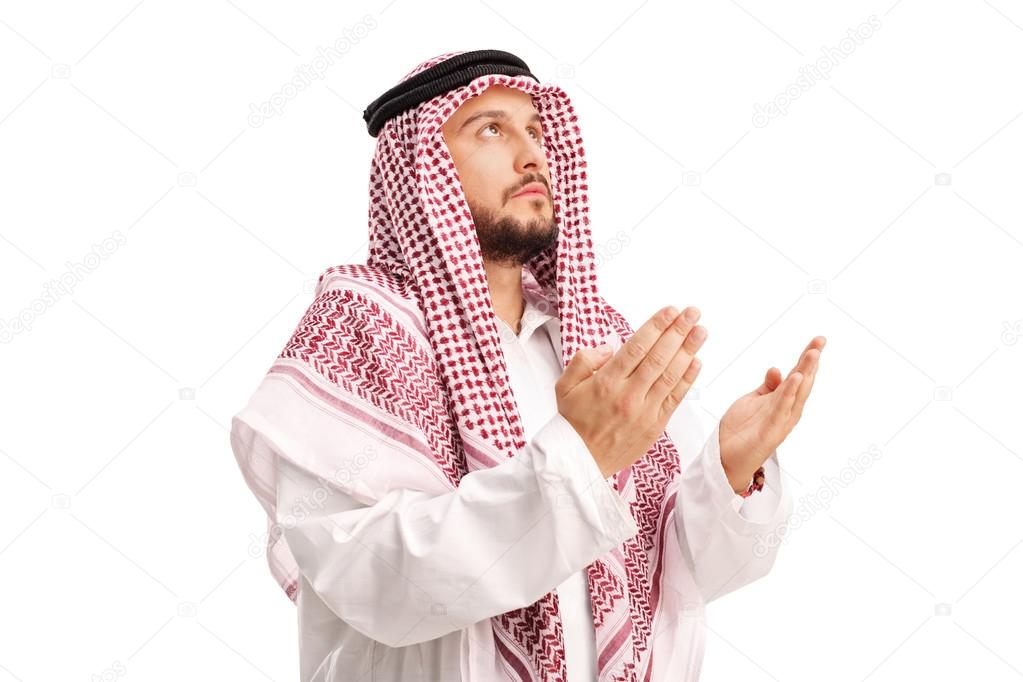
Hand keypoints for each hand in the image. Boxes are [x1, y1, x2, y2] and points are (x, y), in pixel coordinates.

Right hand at [557, 305, 706, 477]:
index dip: (656, 326)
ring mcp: (644, 411)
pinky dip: (687, 379)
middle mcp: (628, 395)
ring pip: (671, 375)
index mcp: (606, 382)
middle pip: (659, 356)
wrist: (580, 462)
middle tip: (692, 313)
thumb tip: (608, 347)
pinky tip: (696, 361)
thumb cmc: (573, 422)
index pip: (637, 347)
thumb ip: (583, 360)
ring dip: (689, 350)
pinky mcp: (655, 425)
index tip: (670, 311)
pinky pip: (675, 398)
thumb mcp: (564, 386)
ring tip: (701, 331)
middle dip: (678, 331)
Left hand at [718, 336, 825, 491]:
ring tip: (812, 354)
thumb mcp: (754, 401)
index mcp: (783, 401)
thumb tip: (777, 368)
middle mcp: (787, 410)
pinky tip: (795, 378)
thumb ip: (768, 386)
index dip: (807, 358)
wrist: (725, 458)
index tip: (818, 340)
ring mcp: (781, 421)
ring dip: (805, 373)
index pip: (798, 375)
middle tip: (820, 341)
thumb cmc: (742, 430)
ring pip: (796, 393)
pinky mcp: (771, 431)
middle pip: (802, 382)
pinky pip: (782, 409)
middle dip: (811, 362)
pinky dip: (789, 393)